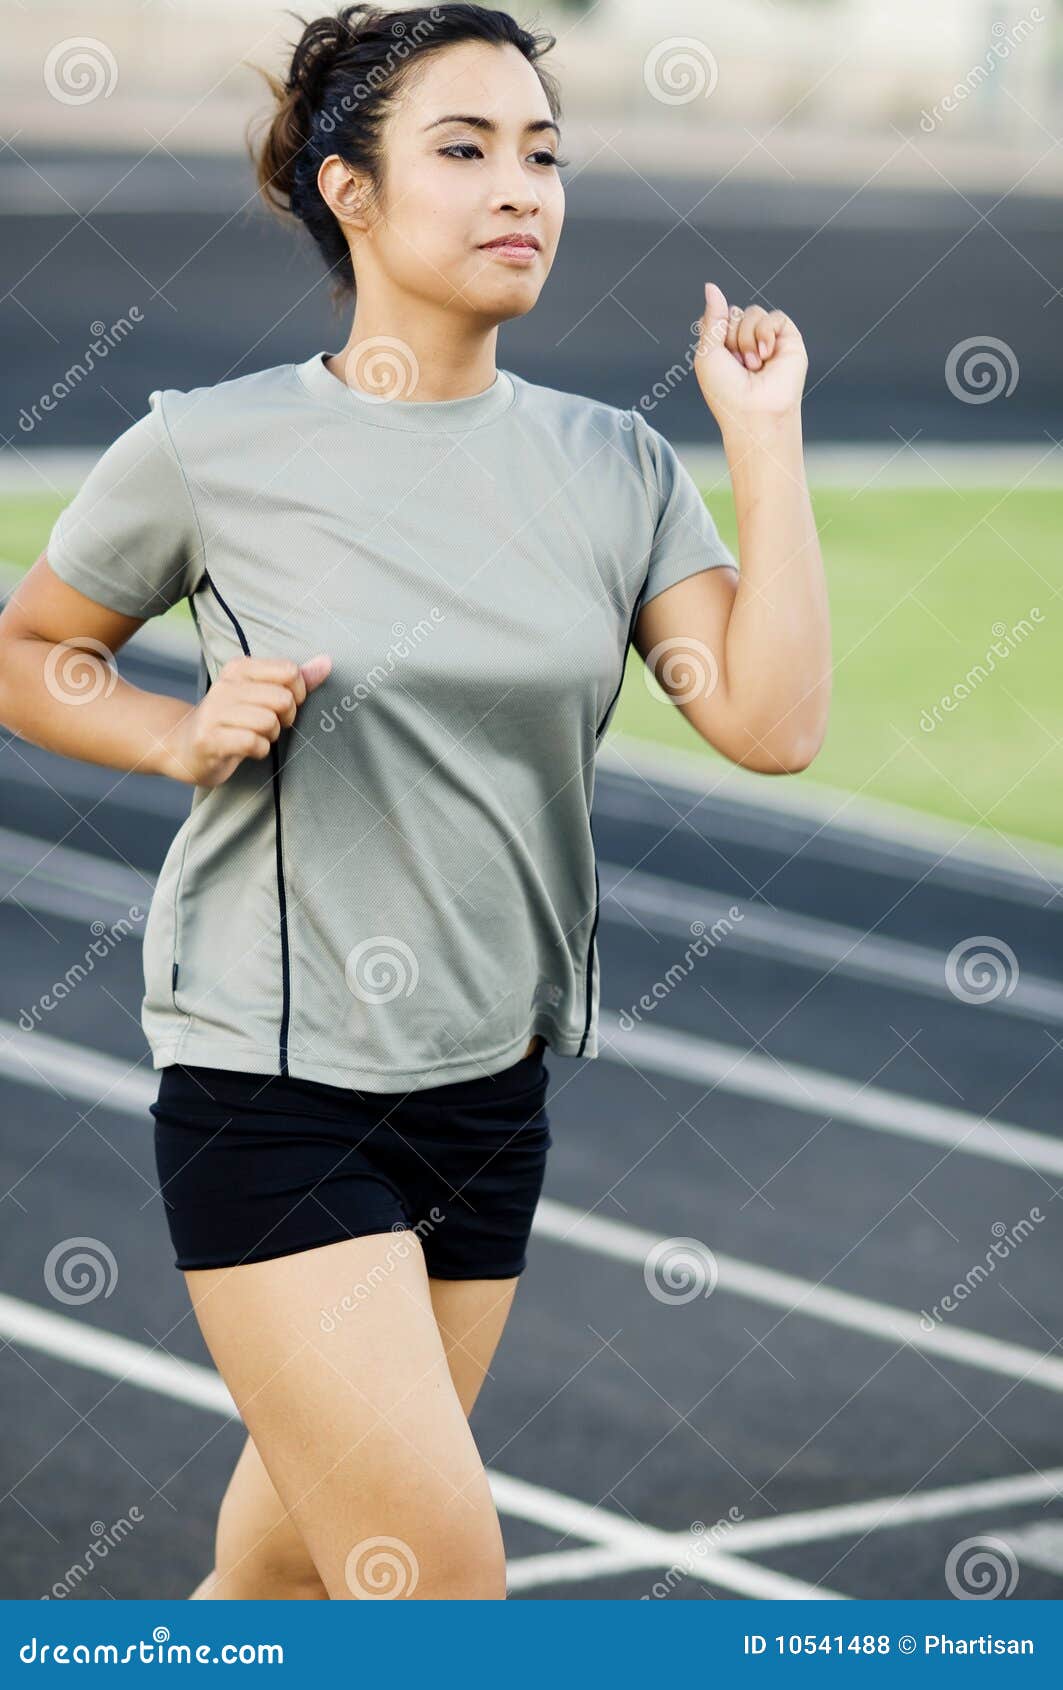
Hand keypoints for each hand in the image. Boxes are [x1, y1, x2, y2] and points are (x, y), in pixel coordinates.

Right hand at [161, 652, 331, 786]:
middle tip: (270, 724)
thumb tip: (326, 662)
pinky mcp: (210, 739)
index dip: (297, 693)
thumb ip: (295, 679)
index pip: (290, 671)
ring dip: (270, 736)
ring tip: (256, 736)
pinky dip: (259, 750)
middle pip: (283, 699)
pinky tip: (247, 749)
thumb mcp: (261, 694)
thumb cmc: (233, 720)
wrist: (184, 746)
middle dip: (285, 718)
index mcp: (241, 668)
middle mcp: (226, 685)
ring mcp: (215, 712)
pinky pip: (253, 743)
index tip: (282, 705)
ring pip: (269, 722)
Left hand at [693, 281, 807, 430]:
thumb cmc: (726, 391)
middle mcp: (747, 342)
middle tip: (738, 364)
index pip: (720, 316)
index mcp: (726, 346)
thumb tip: (711, 285)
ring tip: (753, 365)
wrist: (754, 411)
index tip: (721, 359)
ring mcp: (768, 341)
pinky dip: (766, 333)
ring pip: (753, 313)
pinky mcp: (788, 340)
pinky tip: (766, 355)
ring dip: (747, 338)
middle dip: (732, 336)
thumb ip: (711, 318)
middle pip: (735, 312)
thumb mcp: (708, 353)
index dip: (717, 333)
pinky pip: (774, 316)